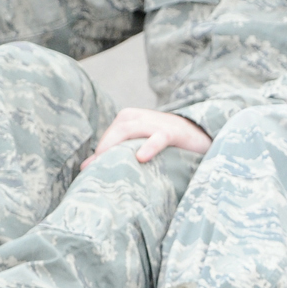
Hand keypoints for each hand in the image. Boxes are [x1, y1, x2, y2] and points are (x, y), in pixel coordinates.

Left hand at [83, 108, 212, 167]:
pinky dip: (150, 146)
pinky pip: (159, 137)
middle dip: (106, 147)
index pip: (111, 132)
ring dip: (119, 144)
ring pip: (133, 128)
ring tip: (108, 162)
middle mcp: (143, 117)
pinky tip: (141, 157)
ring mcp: (159, 123)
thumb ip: (117, 153)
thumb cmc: (165, 146)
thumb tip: (86, 167)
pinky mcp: (174, 132)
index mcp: (132, 119)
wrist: (201, 138)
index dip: (101, 150)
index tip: (90, 170)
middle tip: (97, 169)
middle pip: (118, 128)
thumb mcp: (139, 147)